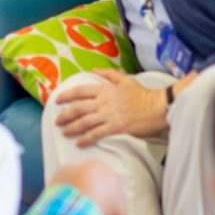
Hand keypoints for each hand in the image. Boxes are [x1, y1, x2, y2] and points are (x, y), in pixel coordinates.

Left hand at [52, 69, 169, 145]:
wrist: (157, 107)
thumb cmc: (142, 94)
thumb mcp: (125, 79)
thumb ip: (108, 74)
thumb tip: (93, 71)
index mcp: (105, 90)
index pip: (80, 91)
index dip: (66, 96)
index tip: (57, 100)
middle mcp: (104, 102)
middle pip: (78, 108)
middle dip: (65, 115)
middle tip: (57, 121)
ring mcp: (109, 115)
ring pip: (85, 122)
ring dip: (72, 128)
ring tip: (64, 132)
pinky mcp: (116, 128)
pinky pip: (97, 134)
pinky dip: (86, 139)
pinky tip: (79, 143)